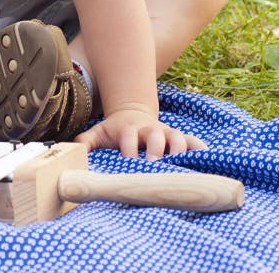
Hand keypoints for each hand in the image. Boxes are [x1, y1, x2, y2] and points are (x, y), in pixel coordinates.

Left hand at [75, 106, 207, 159]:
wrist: (132, 114)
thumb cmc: (115, 131)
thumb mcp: (99, 132)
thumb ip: (86, 142)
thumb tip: (71, 150)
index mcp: (128, 129)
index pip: (128, 137)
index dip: (128, 148)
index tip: (127, 161)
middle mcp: (149, 130)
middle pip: (155, 135)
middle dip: (156, 148)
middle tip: (155, 164)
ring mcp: (165, 132)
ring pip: (176, 136)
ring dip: (180, 147)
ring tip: (182, 161)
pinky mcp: (178, 137)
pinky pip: (193, 141)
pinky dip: (200, 148)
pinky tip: (208, 156)